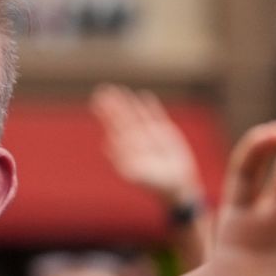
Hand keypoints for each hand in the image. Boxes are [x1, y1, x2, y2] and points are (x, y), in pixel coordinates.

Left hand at [91, 85, 203, 209]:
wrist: (178, 185)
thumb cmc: (157, 184)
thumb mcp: (140, 177)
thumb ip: (126, 164)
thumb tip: (108, 148)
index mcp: (128, 149)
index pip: (114, 128)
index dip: (106, 115)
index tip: (97, 103)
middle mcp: (137, 140)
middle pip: (122, 118)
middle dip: (112, 105)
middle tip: (101, 90)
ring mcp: (150, 135)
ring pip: (137, 114)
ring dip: (128, 102)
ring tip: (119, 90)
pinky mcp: (165, 133)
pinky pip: (156, 116)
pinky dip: (150, 106)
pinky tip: (144, 95)